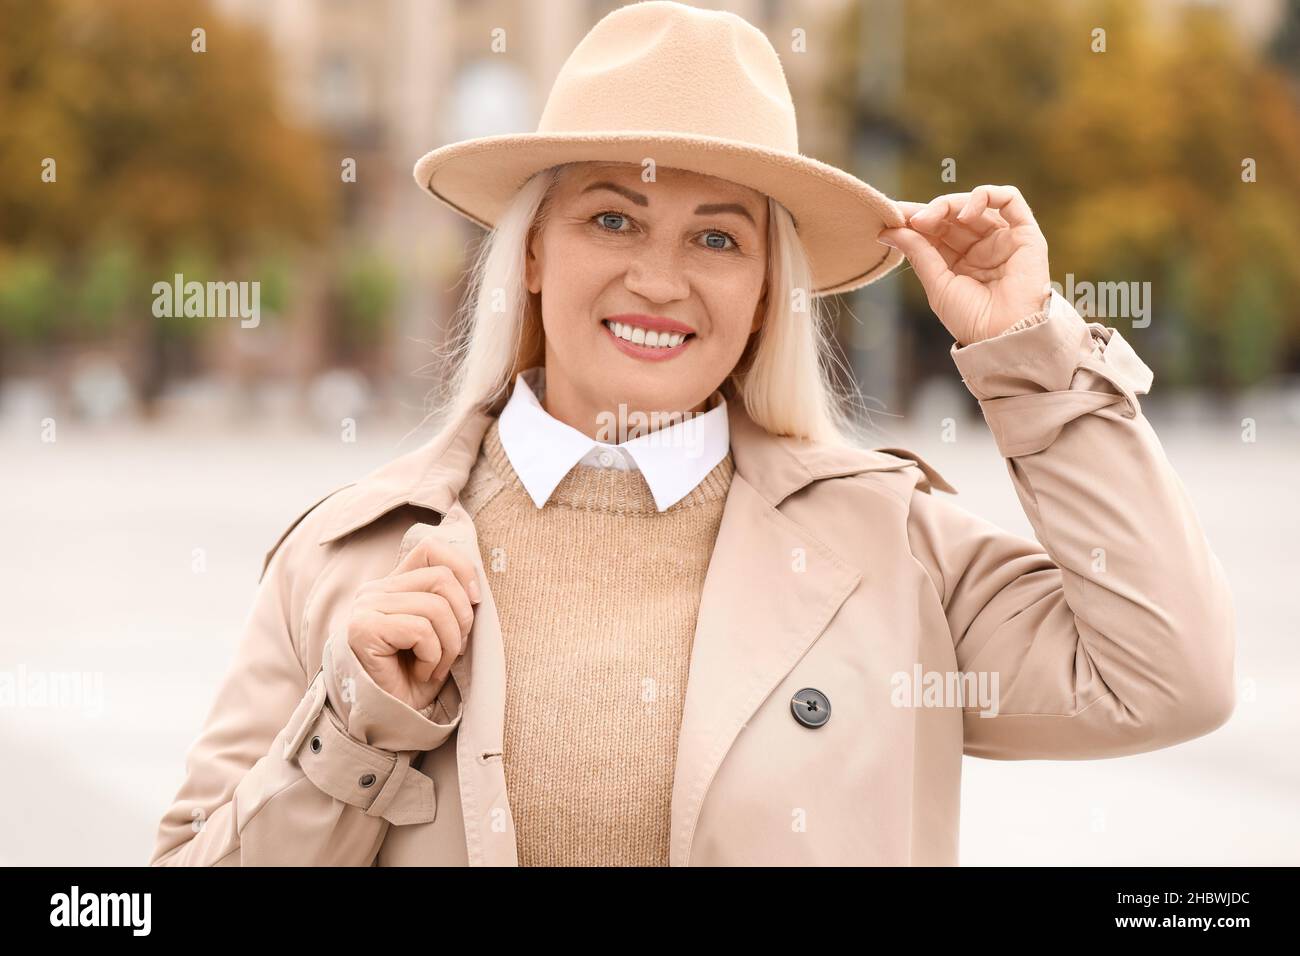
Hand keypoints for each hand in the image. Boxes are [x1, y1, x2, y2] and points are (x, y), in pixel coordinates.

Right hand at [345, 534, 480, 712]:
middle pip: (442, 579)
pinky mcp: (363, 629)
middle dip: (462, 620)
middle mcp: (374, 590)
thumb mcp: (443, 631)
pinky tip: (419, 673)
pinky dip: (432, 657)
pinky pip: (421, 630)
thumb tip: (477, 587)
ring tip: (434, 666)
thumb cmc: (417, 677)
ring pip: (436, 607)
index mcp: (393, 584)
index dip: (462, 570)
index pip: (431, 549)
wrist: (391, 720)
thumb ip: (450, 601)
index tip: (475, 603)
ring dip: (448, 646)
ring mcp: (366, 608)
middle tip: (453, 652)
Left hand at [877, 184, 1050, 345]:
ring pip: (975, 203)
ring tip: (929, 219)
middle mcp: (980, 246)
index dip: (914, 219)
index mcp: (958, 260)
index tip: (891, 216)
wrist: (1004, 337)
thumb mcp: (937, 284)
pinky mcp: (1025, 233)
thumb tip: (888, 230)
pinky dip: (985, 196)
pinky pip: (1009, 199)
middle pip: (952, 214)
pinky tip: (964, 214)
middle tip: (908, 219)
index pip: (935, 229)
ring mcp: (1002, 238)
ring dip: (949, 204)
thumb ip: (918, 252)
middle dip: (927, 211)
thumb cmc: (972, 319)